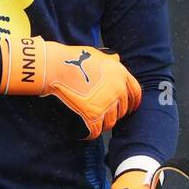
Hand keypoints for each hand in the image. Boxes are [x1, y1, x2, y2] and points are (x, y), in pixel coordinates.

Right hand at [0, 36, 141, 139]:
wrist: (54, 67)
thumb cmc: (72, 59)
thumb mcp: (97, 54)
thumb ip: (110, 60)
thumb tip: (116, 60)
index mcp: (121, 75)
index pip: (135, 93)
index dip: (133, 102)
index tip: (131, 107)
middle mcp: (117, 90)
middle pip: (122, 109)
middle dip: (114, 112)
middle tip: (103, 112)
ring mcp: (106, 104)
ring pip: (110, 122)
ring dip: (103, 123)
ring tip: (92, 121)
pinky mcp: (92, 116)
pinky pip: (96, 131)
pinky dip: (91, 133)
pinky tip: (85, 131)